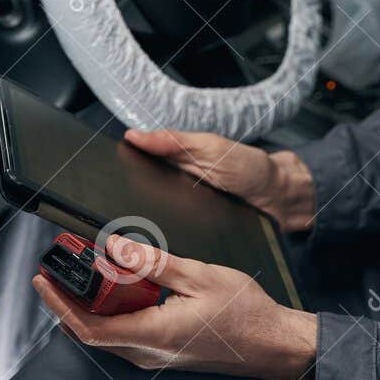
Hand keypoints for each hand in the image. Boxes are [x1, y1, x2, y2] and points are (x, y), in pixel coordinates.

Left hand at [32, 234, 318, 379]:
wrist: (273, 345)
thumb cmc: (245, 313)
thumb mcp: (199, 276)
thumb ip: (153, 263)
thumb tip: (114, 247)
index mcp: (153, 334)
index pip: (88, 327)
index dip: (59, 304)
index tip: (42, 279)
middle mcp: (148, 353)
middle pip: (90, 332)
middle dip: (67, 301)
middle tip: (58, 269)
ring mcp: (155, 356)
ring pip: (106, 335)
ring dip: (88, 307)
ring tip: (82, 274)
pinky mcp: (164, 353)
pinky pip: (124, 336)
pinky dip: (111, 313)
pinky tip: (116, 290)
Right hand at [124, 127, 315, 232]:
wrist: (281, 199)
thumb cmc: (249, 168)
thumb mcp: (210, 146)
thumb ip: (174, 141)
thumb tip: (133, 134)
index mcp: (172, 163)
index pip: (135, 168)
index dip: (117, 173)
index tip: (99, 178)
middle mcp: (172, 191)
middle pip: (138, 199)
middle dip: (124, 205)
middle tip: (109, 210)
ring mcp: (182, 216)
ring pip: (153, 222)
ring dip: (143, 226)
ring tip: (126, 230)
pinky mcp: (193, 237)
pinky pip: (173, 239)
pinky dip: (165, 241)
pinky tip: (154, 245)